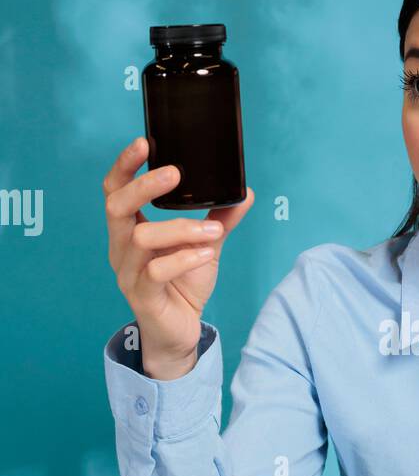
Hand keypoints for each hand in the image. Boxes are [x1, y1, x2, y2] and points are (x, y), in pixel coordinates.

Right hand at [104, 136, 254, 374]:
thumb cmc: (185, 285)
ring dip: (180, 228)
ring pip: (141, 238)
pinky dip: (184, 258)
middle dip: (144, 185)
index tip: (144, 142)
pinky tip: (205, 253)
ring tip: (212, 229)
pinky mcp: (142, 297)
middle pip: (116, 206)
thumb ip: (220, 219)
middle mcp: (121, 248)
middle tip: (176, 172)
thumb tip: (246, 191)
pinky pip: (156, 272)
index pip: (115, 190)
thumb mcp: (205, 246)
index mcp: (130, 230)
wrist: (181, 333)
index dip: (124, 165)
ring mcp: (128, 273)